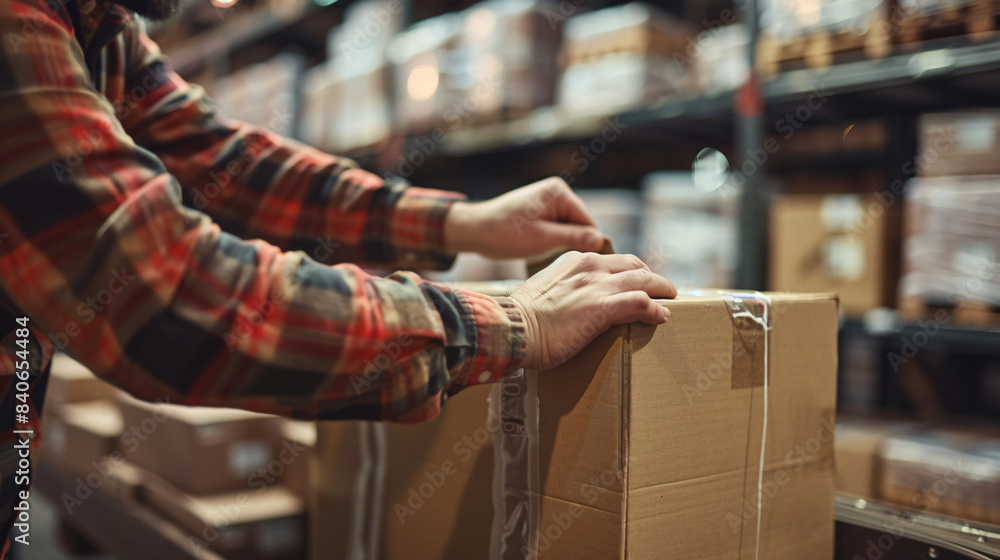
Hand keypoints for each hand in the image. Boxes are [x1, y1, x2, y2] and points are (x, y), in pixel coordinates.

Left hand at [444, 177, 604, 258]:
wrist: (474, 230)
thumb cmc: (504, 233)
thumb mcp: (543, 239)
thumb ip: (574, 238)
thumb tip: (601, 241)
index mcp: (559, 192)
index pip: (588, 222)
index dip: (587, 244)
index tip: (581, 263)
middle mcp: (556, 191)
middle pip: (579, 224)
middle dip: (571, 243)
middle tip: (558, 260)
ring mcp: (548, 200)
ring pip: (568, 228)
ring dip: (560, 243)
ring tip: (544, 253)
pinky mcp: (540, 210)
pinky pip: (556, 228)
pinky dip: (551, 240)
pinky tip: (539, 248)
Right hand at [507, 252, 676, 369]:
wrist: (512, 327)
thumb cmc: (522, 317)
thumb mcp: (545, 289)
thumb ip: (564, 287)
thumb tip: (573, 302)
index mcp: (575, 261)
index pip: (614, 260)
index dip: (632, 270)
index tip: (638, 280)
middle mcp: (590, 267)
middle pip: (635, 266)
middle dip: (652, 277)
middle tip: (663, 289)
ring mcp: (598, 286)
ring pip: (644, 281)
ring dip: (662, 291)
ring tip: (670, 300)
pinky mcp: (603, 308)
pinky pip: (642, 303)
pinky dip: (656, 309)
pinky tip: (661, 316)